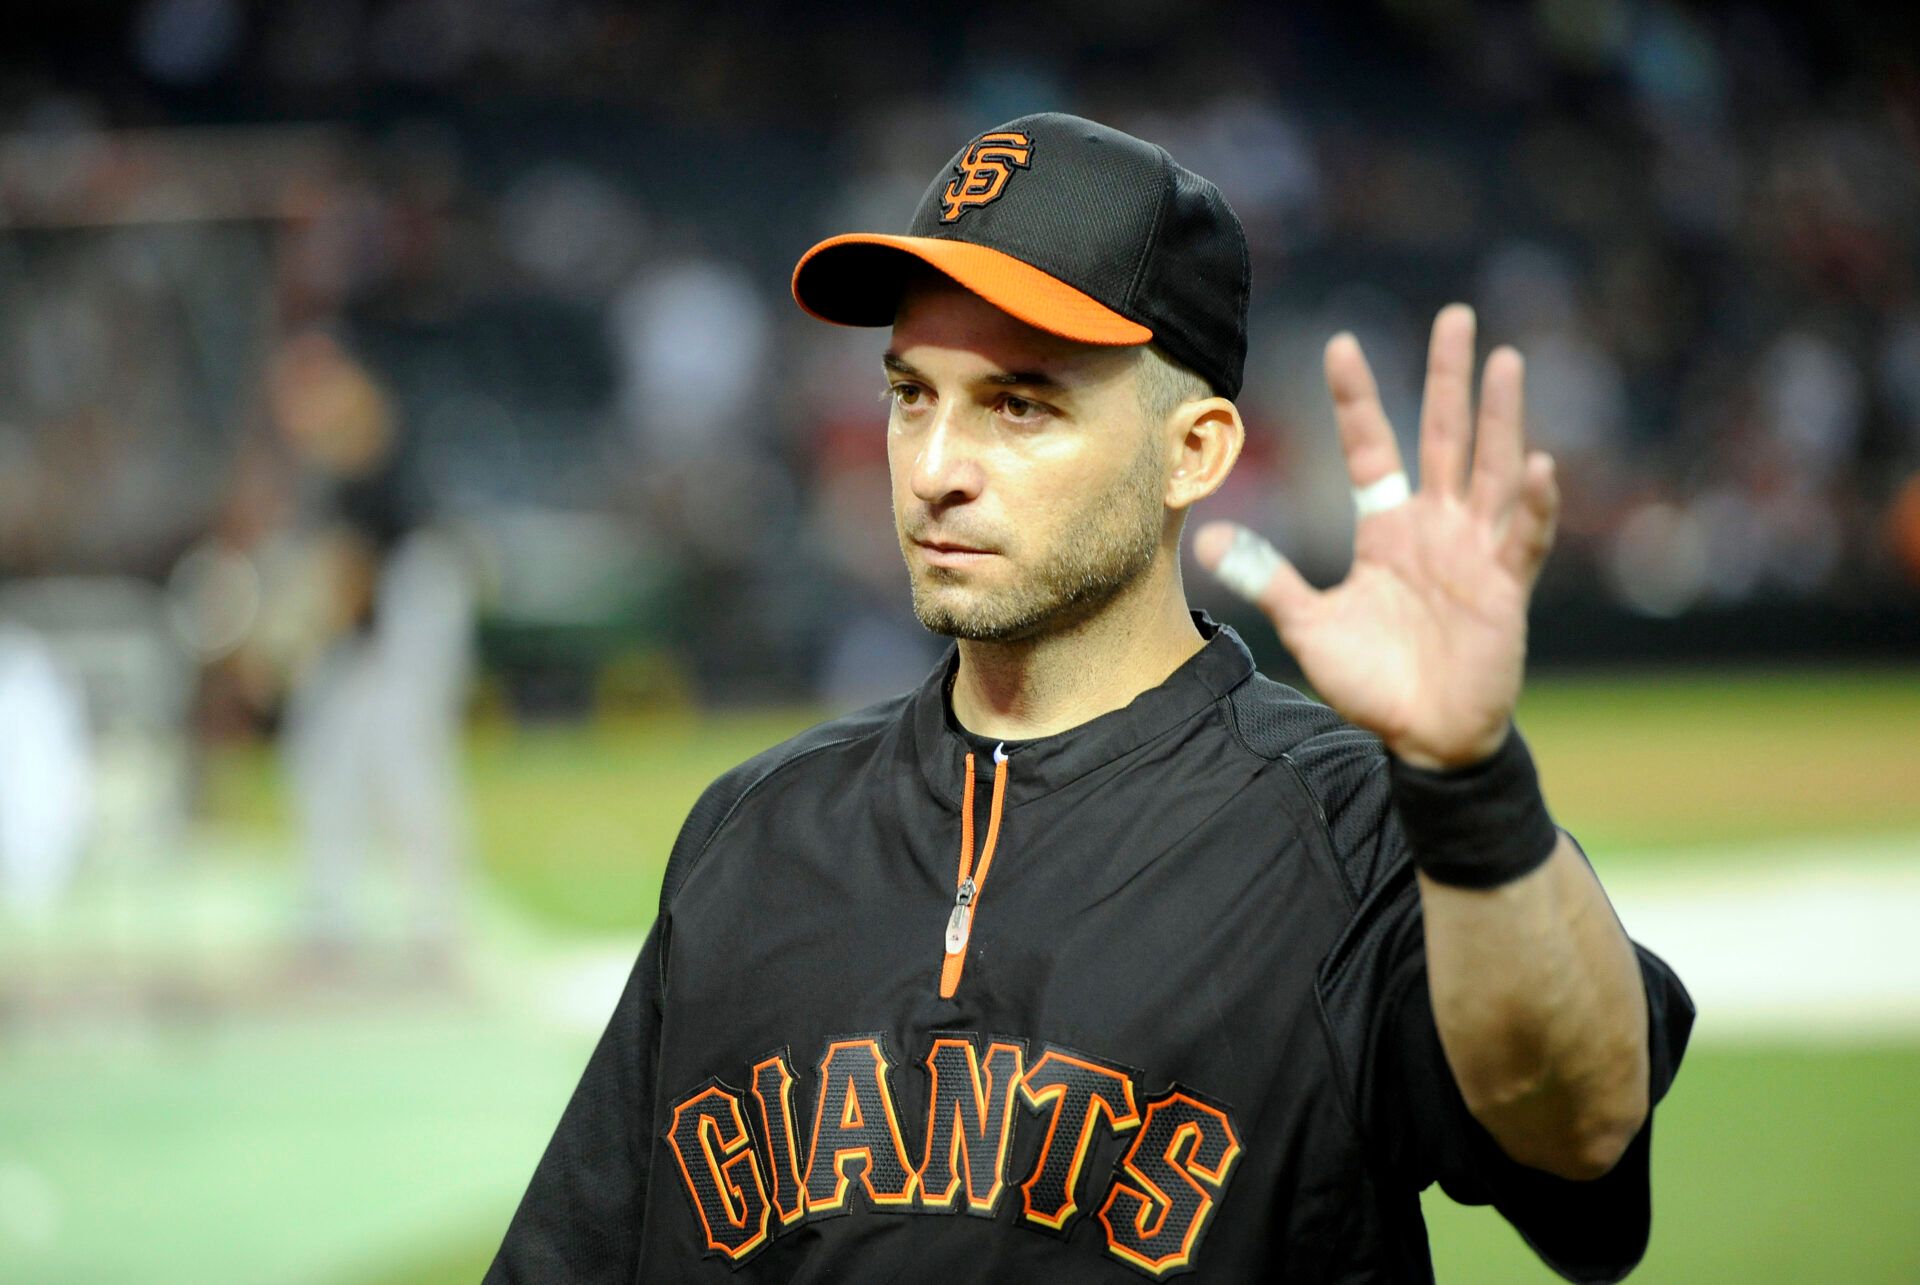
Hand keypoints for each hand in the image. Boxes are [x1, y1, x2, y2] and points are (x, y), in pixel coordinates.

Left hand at [1195, 304, 1559, 769]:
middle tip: (1457, 316)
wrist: (1422, 737)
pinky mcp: (1507, 589)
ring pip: (1491, 469)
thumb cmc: (1372, 679)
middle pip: (1442, 436)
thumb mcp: (1308, 624)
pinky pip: (1525, 538)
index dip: (1357, 399)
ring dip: (1500, 417)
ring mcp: (1476, 552)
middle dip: (1450, 378)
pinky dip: (1535, 504)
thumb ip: (1266, 578)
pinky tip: (1539, 465)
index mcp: (1387, 527)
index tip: (1339, 343)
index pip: (1371, 447)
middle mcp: (1436, 526)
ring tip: (1505, 361)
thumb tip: (1204, 540)